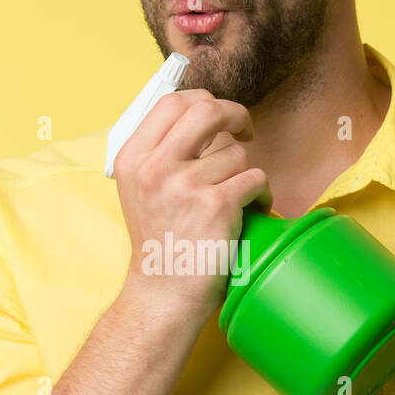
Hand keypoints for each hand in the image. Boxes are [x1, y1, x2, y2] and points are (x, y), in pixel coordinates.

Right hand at [113, 88, 271, 325]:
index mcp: (133, 159)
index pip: (172, 103)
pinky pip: (255, 178)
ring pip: (236, 153)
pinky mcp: (216, 206)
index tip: (219, 118)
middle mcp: (154, 168)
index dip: (203, 101)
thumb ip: (161, 151)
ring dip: (245, 173)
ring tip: (237, 198)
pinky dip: (261, 194)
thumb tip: (200, 111)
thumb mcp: (140, 189)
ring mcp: (184, 186)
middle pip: (206, 110)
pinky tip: (251, 211)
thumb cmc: (160, 241)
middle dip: (235, 114)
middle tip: (245, 131)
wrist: (163, 293)